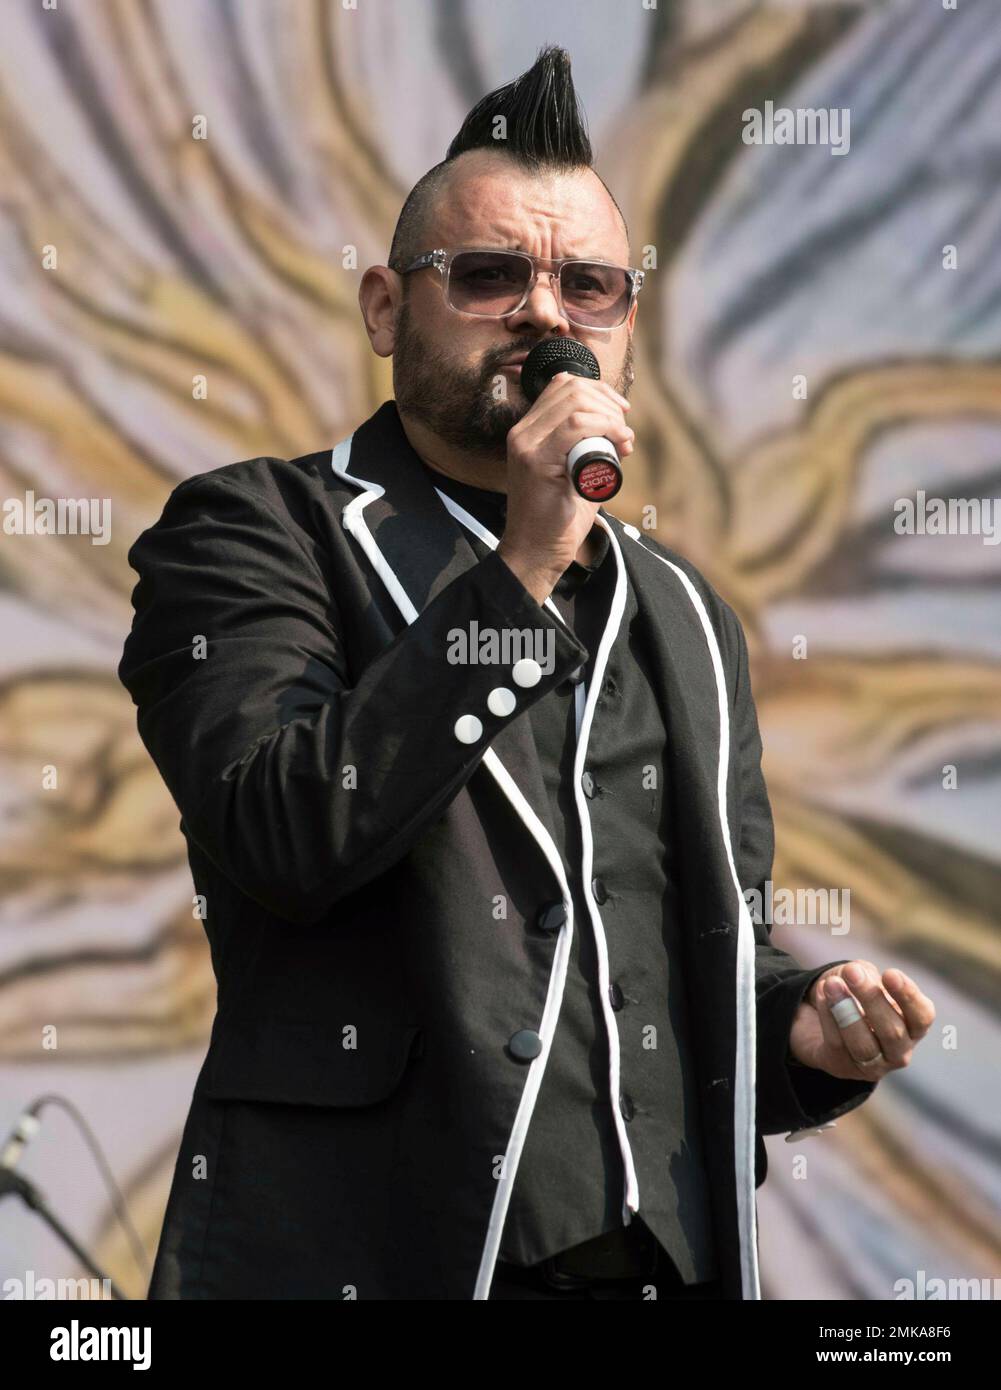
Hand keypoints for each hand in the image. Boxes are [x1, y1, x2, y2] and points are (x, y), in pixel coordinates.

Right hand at [498, 372, 632, 602]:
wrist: (537, 552)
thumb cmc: (559, 518)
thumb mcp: (576, 473)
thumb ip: (589, 449)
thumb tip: (620, 428)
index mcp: (528, 431)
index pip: (562, 385)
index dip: (598, 390)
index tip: (621, 412)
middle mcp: (522, 433)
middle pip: (571, 388)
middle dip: (608, 402)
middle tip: (625, 430)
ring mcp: (525, 445)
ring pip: (575, 403)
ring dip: (609, 416)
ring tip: (624, 440)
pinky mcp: (535, 461)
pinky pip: (574, 426)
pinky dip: (605, 428)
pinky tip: (620, 441)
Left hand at [788, 960, 935, 1082]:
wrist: (816, 1019)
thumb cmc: (852, 994)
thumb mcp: (863, 977)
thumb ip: (864, 974)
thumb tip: (857, 974)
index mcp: (913, 1027)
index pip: (922, 1016)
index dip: (908, 996)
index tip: (890, 973)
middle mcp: (899, 1052)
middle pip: (892, 1032)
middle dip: (871, 999)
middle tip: (852, 972)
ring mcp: (872, 1066)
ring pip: (864, 1045)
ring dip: (846, 1011)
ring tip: (831, 983)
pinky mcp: (842, 1068)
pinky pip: (837, 1045)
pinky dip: (827, 1016)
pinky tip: (822, 994)